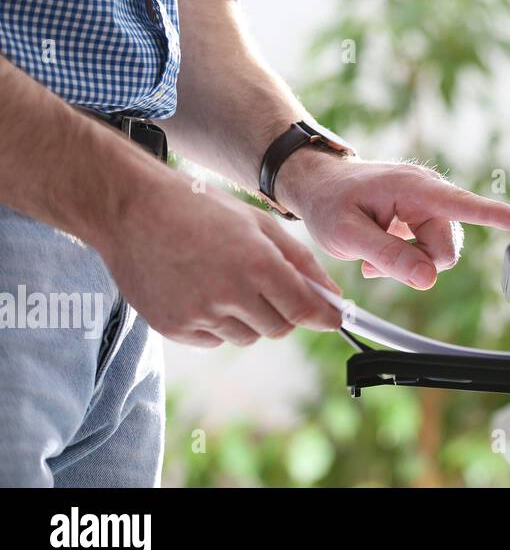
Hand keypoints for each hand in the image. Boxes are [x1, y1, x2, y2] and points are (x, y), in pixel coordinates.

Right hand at [95, 169, 342, 346]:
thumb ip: (301, 262)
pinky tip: (202, 291)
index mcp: (256, 263)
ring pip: (246, 336)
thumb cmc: (201, 209)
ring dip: (249, 318)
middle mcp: (229, 294)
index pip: (304, 309)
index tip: (335, 319)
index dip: (325, 317)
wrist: (133, 210)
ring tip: (227, 281)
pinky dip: (218, 324)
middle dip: (286, 313)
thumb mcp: (259, 224)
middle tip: (271, 287)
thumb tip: (333, 296)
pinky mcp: (173, 328)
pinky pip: (214, 340)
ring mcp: (198, 314)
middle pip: (279, 328)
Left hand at [276, 154, 509, 289]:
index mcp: (415, 189)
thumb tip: (429, 280)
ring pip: (436, 252)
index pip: (466, 206)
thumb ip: (389, 257)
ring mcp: (428, 202)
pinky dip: (405, 255)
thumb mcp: (348, 235)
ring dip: (408, 260)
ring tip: (374, 250)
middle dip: (415, 262)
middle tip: (376, 259)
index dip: (501, 217)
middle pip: (445, 247)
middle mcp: (430, 192)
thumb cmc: (329, 203)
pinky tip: (380, 248)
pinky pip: (427, 246)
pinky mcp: (424, 213)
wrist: (317, 184)